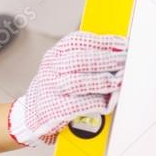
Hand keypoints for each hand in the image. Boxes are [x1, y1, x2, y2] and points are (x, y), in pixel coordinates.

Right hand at [7, 31, 126, 146]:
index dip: (101, 41)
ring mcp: (51, 90)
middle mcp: (51, 69)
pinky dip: (95, 102)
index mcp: (55, 54)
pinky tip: (107, 102)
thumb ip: (84, 59)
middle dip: (106, 60)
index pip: (77, 41)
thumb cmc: (56, 89)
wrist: (32, 114)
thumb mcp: (63, 67)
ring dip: (102, 80)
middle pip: (79, 59)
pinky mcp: (53, 111)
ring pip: (77, 81)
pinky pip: (77, 105)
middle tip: (124, 62)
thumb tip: (116, 52)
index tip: (121, 44)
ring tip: (118, 81)